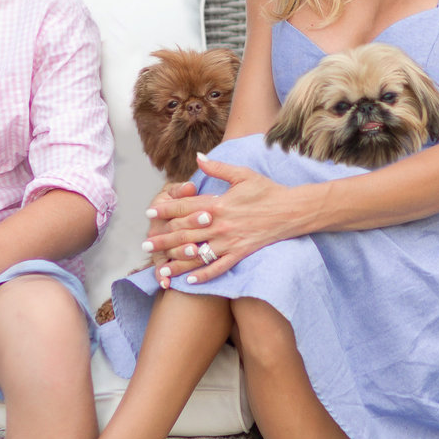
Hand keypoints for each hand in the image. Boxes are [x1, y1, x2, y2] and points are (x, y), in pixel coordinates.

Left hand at [143, 154, 303, 288]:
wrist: (292, 211)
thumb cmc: (267, 191)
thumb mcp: (242, 174)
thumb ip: (218, 168)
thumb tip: (199, 156)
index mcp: (219, 204)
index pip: (186, 207)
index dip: (166, 209)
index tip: (150, 213)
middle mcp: (221, 225)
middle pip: (186, 233)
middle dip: (164, 239)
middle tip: (146, 244)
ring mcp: (230, 242)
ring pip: (198, 254)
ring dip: (178, 262)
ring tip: (161, 267)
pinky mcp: (240, 254)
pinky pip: (219, 267)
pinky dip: (204, 275)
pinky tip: (189, 281)